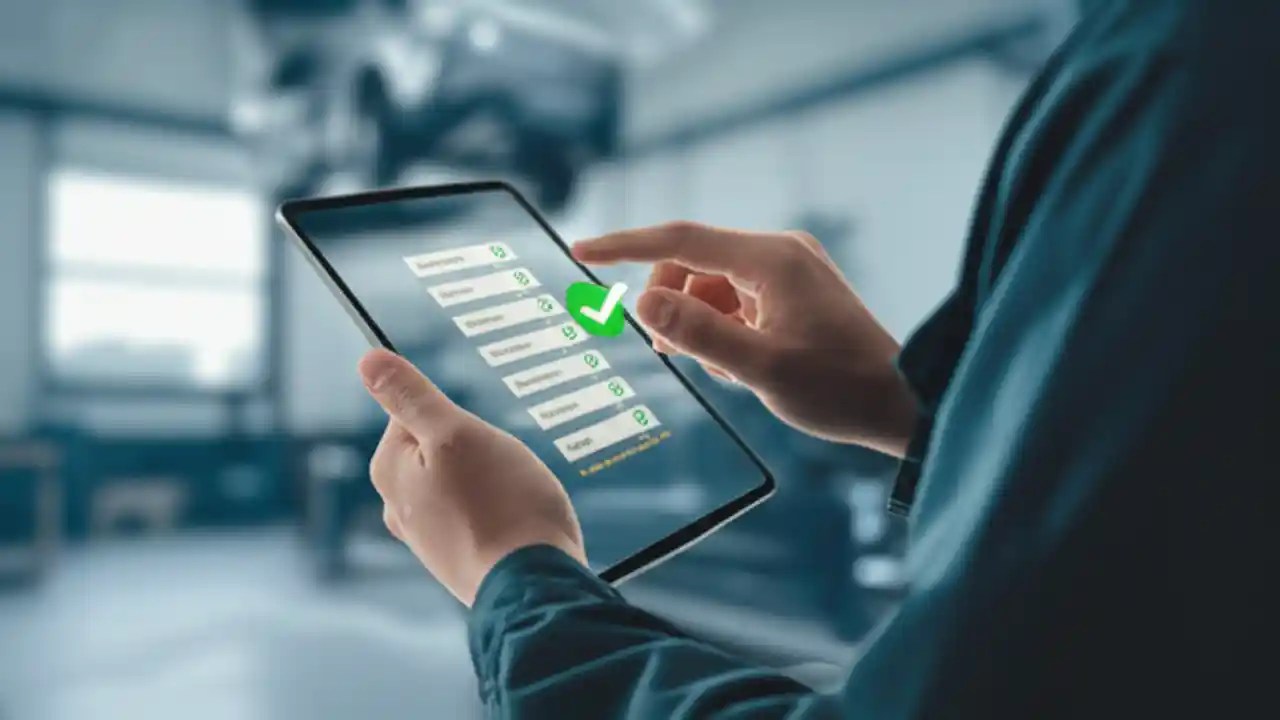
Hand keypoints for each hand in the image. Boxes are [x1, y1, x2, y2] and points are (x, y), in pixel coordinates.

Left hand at [359, 349, 586, 605]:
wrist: (536, 585)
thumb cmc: (501, 504)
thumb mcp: (456, 434)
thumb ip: (412, 397)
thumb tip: (366, 360)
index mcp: (390, 470)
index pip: (414, 411)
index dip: (455, 416)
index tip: (478, 437)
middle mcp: (398, 506)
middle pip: (439, 447)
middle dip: (475, 448)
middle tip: (501, 466)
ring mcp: (428, 538)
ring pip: (461, 482)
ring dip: (490, 480)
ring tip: (512, 496)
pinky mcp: (459, 558)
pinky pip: (476, 515)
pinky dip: (497, 510)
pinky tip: (516, 521)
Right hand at [573, 222, 917, 456]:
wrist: (900, 402)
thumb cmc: (838, 388)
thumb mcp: (760, 368)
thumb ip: (699, 333)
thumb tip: (642, 302)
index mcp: (771, 259)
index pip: (680, 240)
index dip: (625, 247)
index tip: (580, 251)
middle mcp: (779, 252)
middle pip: (692, 263)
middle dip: (671, 304)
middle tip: (670, 352)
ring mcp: (788, 270)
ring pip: (710, 285)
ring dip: (698, 321)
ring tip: (719, 366)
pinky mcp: (792, 291)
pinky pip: (735, 299)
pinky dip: (723, 327)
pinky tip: (740, 363)